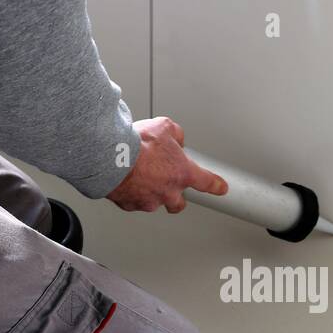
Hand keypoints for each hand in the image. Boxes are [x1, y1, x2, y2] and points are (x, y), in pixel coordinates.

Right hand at [106, 117, 226, 212]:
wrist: (111, 157)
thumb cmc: (137, 144)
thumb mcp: (164, 127)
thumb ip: (175, 134)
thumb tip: (177, 139)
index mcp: (182, 173)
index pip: (206, 182)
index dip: (215, 185)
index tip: (220, 188)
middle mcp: (168, 192)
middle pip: (179, 204)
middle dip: (176, 197)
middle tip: (168, 185)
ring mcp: (150, 201)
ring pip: (155, 202)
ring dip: (151, 192)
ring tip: (140, 175)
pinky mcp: (131, 205)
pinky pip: (135, 201)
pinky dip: (132, 192)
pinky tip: (126, 178)